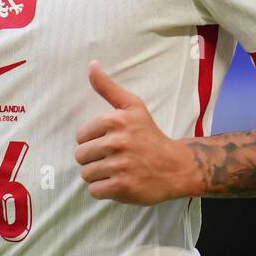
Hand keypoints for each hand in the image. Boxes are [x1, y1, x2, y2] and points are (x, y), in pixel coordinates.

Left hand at [75, 60, 197, 204]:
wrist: (175, 166)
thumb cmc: (149, 135)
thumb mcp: (132, 106)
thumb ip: (108, 87)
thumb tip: (91, 65)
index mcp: (115, 120)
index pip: (80, 136)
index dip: (92, 141)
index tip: (109, 142)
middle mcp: (117, 142)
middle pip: (81, 156)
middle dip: (94, 159)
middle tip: (113, 158)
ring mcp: (119, 166)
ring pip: (86, 174)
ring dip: (98, 175)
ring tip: (116, 170)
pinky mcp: (122, 187)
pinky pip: (94, 191)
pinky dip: (104, 189)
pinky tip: (118, 182)